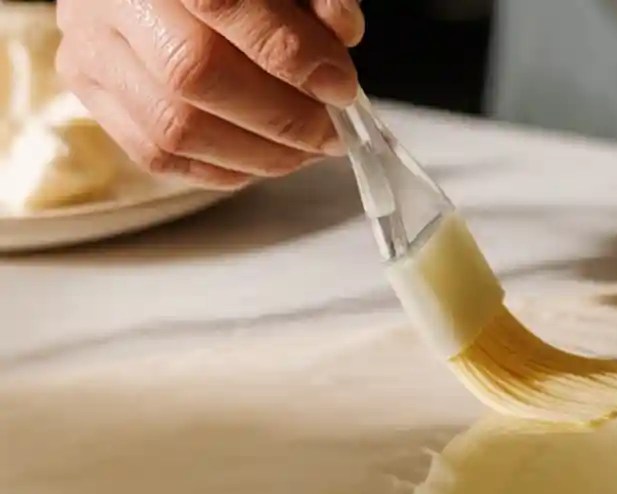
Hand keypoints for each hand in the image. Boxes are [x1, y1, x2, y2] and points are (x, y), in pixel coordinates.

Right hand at [56, 0, 365, 188]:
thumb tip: (342, 32)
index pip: (220, 3)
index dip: (289, 53)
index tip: (340, 86)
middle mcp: (112, 0)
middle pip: (192, 73)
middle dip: (280, 117)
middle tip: (330, 132)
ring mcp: (91, 46)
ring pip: (173, 127)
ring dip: (259, 154)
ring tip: (306, 149)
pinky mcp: (89, 89)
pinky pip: (157, 154)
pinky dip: (225, 168)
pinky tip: (266, 157)